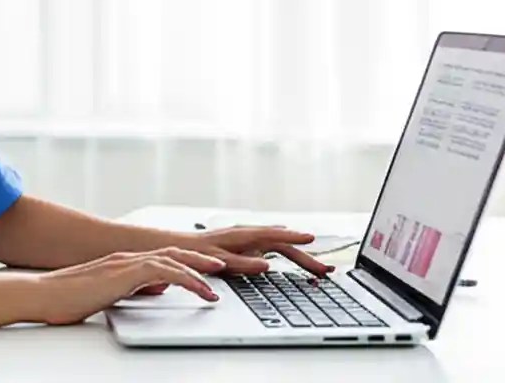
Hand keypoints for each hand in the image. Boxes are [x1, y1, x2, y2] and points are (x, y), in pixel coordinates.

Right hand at [33, 247, 226, 324]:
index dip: (189, 261)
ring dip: (201, 267)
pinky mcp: (126, 272)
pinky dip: (188, 278)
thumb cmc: (67, 298)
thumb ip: (133, 288)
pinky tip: (201, 288)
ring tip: (221, 277)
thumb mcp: (108, 294)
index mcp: (125, 262)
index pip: (165, 257)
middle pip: (175, 252)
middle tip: (226, 265)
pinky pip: (165, 271)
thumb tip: (156, 288)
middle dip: (202, 258)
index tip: (209, 269)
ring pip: (175, 258)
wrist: (42, 295)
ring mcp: (127, 262)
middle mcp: (129, 257)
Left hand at [184, 225, 333, 277]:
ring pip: (278, 242)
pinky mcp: (244, 243)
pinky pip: (269, 243)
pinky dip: (284, 245)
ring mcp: (247, 237)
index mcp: (245, 235)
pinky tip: (289, 246)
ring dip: (297, 251)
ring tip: (316, 262)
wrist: (180, 247)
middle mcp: (249, 233)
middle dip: (305, 256)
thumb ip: (243, 264)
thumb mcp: (220, 262)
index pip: (277, 236)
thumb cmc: (198, 254)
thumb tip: (267, 266)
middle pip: (283, 244)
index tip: (312, 239)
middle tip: (325, 270)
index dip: (296, 238)